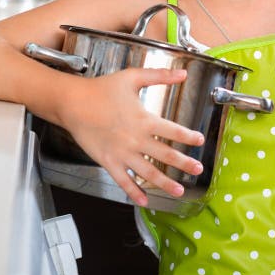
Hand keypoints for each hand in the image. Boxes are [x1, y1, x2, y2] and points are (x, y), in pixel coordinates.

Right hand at [56, 67, 204, 206]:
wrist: (74, 103)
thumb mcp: (132, 77)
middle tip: (198, 169)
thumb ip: (159, 75)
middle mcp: (136, 139)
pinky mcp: (108, 161)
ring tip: (180, 191)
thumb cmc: (102, 88)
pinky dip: (134, 192)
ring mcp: (122, 153)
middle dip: (183, 163)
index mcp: (144, 119)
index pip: (173, 131)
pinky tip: (144, 201)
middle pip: (165, 155)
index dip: (188, 137)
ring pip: (148, 172)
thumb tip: (183, 73)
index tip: (200, 141)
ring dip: (165, 183)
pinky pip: (124, 181)